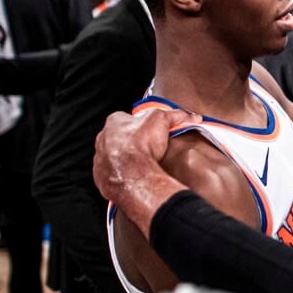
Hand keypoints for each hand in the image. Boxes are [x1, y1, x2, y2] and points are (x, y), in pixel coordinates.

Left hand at [93, 109, 191, 232]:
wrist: (133, 176)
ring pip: (113, 155)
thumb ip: (176, 116)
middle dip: (131, 142)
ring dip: (124, 159)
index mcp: (114, 122)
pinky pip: (111, 173)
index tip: (151, 132)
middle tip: (148, 149)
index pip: (126, 118)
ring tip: (142, 164)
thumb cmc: (142, 146)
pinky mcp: (101, 176)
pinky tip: (134, 176)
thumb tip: (192, 117)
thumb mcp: (163, 121)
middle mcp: (103, 138)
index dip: (140, 125)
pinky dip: (121, 175)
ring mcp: (100, 158)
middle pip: (118, 137)